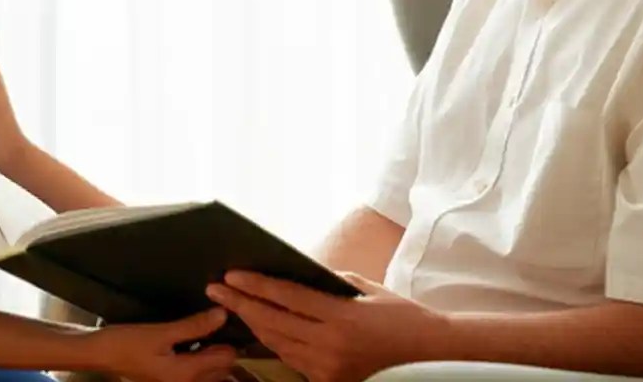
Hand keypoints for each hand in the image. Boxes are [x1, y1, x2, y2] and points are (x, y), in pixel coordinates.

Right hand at [90, 307, 237, 381]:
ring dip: (213, 355)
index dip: (229, 337)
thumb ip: (194, 326)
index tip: (225, 318)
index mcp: (187, 375)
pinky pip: (198, 374)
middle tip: (215, 324)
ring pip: (212, 374)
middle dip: (223, 348)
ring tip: (205, 333)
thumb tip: (223, 314)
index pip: (227, 359)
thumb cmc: (127, 343)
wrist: (100, 356)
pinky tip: (192, 343)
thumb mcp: (162, 332)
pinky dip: (201, 360)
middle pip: (223, 369)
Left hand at [206, 271, 449, 381]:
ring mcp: (327, 367)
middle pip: (272, 323)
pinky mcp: (327, 380)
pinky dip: (272, 341)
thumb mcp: (364, 288)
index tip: (231, 276)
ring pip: (276, 343)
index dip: (255, 286)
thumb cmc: (398, 314)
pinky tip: (258, 326)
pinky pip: (290, 357)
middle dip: (240, 305)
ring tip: (231, 304)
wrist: (427, 353)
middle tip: (215, 289)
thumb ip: (327, 281)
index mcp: (341, 318)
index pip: (287, 298)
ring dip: (251, 323)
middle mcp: (330, 346)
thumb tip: (293, 270)